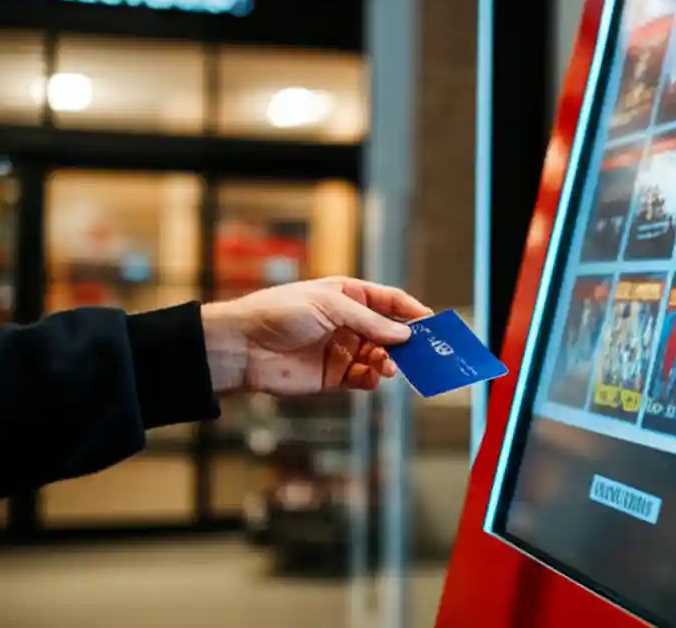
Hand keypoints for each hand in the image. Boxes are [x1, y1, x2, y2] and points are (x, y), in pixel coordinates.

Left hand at [201, 277, 431, 395]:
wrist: (244, 346)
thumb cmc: (280, 313)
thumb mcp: (330, 306)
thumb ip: (370, 322)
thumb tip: (405, 333)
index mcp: (348, 296)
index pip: (389, 301)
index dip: (411, 310)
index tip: (432, 322)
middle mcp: (349, 323)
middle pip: (390, 332)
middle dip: (407, 341)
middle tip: (424, 352)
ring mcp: (342, 349)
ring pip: (380, 356)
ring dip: (390, 361)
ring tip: (391, 366)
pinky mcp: (334, 376)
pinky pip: (364, 378)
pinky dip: (373, 378)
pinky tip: (374, 377)